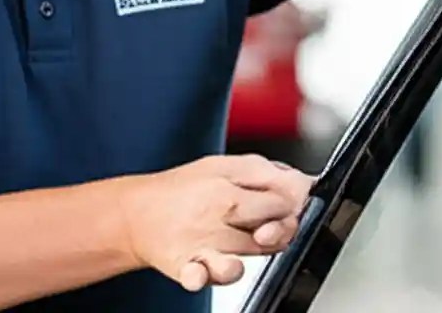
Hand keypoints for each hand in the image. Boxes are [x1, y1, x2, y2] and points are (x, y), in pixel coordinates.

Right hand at [117, 155, 313, 290]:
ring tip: (254, 239)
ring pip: (242, 256)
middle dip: (280, 228)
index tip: (292, 202)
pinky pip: (196, 274)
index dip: (293, 202)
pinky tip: (202, 272)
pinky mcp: (185, 266)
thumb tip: (304, 184)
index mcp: (231, 190)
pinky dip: (200, 275)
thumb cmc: (185, 190)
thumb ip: (267, 173)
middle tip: (271, 223)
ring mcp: (202, 245)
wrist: (137, 214)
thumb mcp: (225, 166)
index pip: (282, 200)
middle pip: (268, 230)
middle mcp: (218, 218)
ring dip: (254, 251)